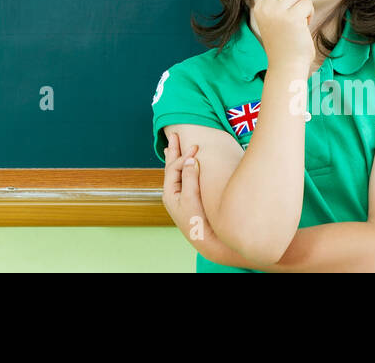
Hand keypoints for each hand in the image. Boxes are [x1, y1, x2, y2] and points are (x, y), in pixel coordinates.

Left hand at [161, 130, 255, 268]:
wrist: (205, 240)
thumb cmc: (197, 221)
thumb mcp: (192, 198)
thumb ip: (190, 177)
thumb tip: (189, 159)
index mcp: (169, 193)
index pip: (174, 168)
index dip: (183, 156)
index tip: (195, 147)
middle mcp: (172, 194)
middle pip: (170, 167)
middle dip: (173, 151)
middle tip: (173, 135)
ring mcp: (179, 197)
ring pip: (175, 172)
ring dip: (176, 158)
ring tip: (171, 147)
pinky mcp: (187, 200)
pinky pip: (182, 179)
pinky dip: (182, 168)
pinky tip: (182, 166)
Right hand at [249, 0, 316, 69]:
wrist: (287, 64)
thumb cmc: (286, 41)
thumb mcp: (276, 17)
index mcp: (258, 6)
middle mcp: (265, 7)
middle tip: (308, 0)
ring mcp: (276, 12)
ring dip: (306, 2)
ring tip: (303, 16)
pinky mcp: (291, 18)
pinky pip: (307, 3)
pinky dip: (310, 12)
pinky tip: (305, 24)